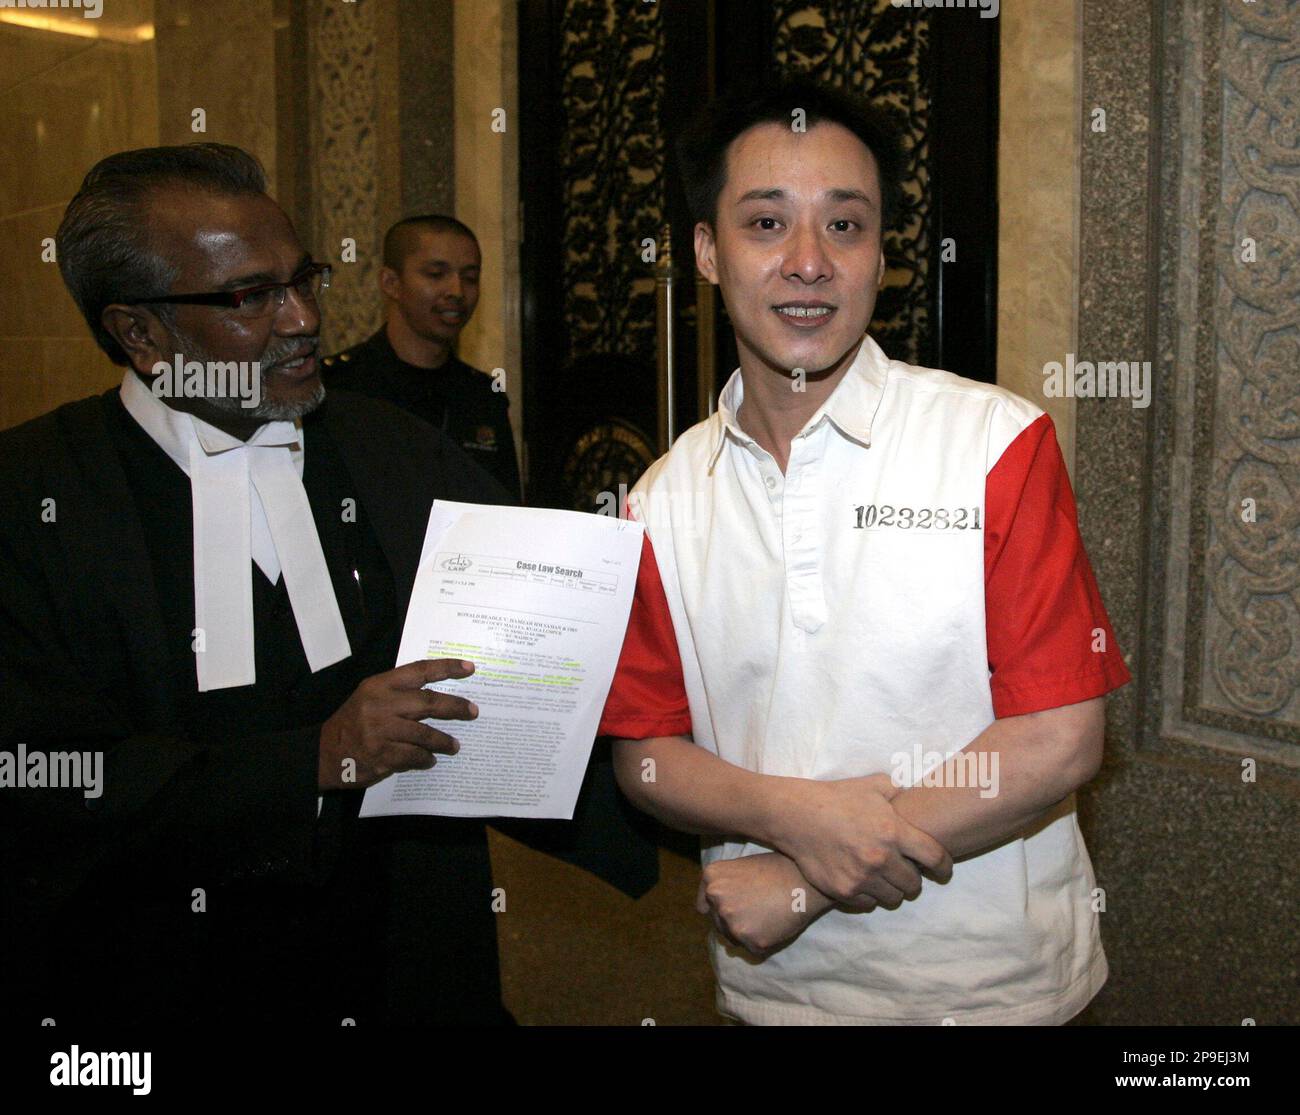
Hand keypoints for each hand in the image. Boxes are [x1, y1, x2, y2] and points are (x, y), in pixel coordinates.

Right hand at [318, 658, 477, 789]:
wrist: (323, 753)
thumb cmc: (352, 722)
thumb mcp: (369, 696)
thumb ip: (398, 692)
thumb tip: (437, 695)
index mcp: (379, 686)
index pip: (419, 671)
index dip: (446, 668)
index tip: (469, 668)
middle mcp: (381, 705)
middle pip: (428, 703)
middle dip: (455, 707)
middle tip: (473, 711)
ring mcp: (381, 732)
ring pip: (424, 734)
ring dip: (443, 741)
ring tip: (454, 746)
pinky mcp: (382, 756)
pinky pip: (413, 757)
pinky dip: (425, 759)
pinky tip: (430, 760)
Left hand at [696, 852, 854, 956]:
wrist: (806, 880)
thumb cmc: (778, 869)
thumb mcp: (741, 867)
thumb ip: (723, 887)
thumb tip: (706, 912)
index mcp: (712, 878)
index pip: (704, 907)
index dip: (719, 909)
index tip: (737, 906)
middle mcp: (716, 899)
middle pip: (718, 925)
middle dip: (735, 922)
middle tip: (759, 909)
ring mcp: (733, 921)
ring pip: (733, 939)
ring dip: (747, 933)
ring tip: (768, 915)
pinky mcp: (752, 940)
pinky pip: (752, 949)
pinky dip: (764, 942)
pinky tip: (776, 924)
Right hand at [770, 774, 952, 904]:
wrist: (797, 815)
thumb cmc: (836, 797)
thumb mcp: (872, 785)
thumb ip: (898, 790)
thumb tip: (913, 793)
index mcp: (894, 831)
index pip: (934, 857)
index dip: (945, 867)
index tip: (944, 872)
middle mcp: (881, 858)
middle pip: (914, 884)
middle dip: (914, 880)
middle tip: (907, 874)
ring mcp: (862, 877)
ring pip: (893, 898)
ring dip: (893, 890)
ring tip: (885, 880)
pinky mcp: (844, 890)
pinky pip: (868, 903)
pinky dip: (870, 896)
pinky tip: (864, 882)